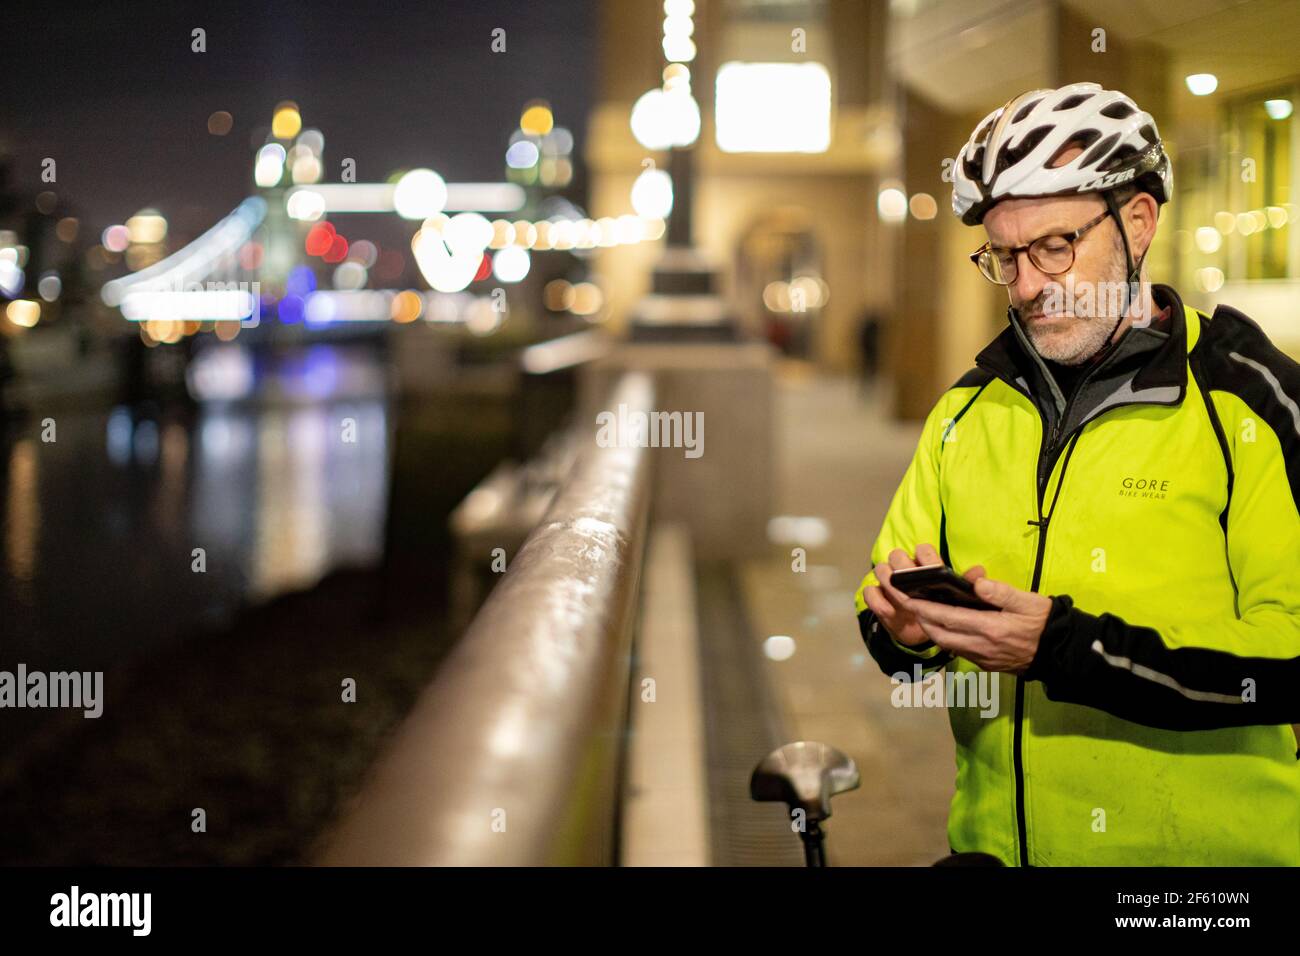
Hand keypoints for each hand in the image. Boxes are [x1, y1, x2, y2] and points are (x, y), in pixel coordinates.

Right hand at [863, 544, 985, 646]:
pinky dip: (879, 601)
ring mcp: (887, 583)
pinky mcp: (877, 598)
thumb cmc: (937, 607)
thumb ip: (964, 583)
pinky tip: (891, 611)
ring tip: (901, 596)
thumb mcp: (952, 597)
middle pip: (897, 555)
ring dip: (889, 581)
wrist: (918, 629)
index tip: (934, 568)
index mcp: (923, 565)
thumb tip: (979, 572)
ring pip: (881, 570)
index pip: (922, 549)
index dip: (926, 556)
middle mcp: (903, 569)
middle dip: (903, 566)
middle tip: (913, 580)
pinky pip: (870, 593)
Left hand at [908, 576, 1051, 673]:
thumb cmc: (1043, 622)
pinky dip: (945, 638)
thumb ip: (1001, 592)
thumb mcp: (1028, 601)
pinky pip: (958, 651)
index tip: (908, 598)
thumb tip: (977, 582)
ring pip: (947, 645)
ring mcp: (982, 658)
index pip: (948, 618)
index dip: (925, 609)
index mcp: (990, 628)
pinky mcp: (985, 664)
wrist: (1059, 652)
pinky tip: (943, 627)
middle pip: (940, 635)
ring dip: (931, 630)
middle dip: (921, 620)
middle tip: (908, 603)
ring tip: (921, 613)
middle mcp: (981, 646)